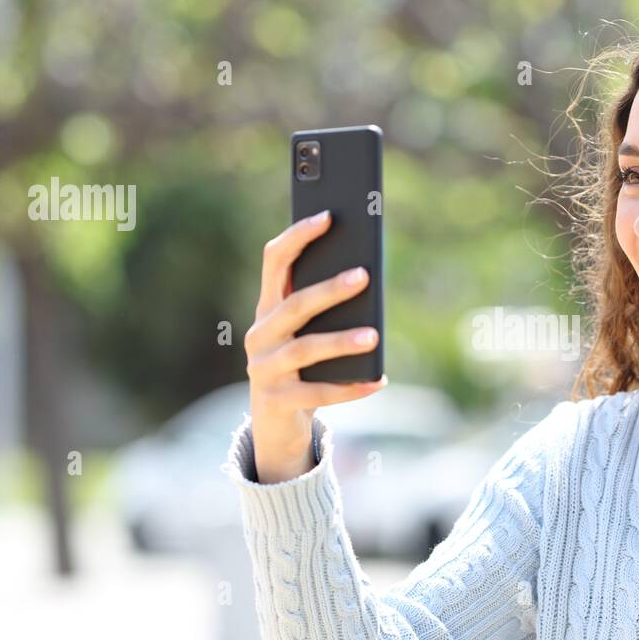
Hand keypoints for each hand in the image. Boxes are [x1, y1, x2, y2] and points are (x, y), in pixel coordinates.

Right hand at [245, 210, 385, 483]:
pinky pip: (317, 393)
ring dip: (340, 341)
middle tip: (364, 276)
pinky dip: (350, 387)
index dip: (299, 237)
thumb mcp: (307, 333)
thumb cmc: (302, 367)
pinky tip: (378, 379)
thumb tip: (366, 277)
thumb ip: (325, 308)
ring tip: (374, 335)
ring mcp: (264, 369)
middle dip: (328, 289)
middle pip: (294, 305)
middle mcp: (260, 334)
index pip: (275, 261)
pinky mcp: (277, 402)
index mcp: (267, 307)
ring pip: (304, 350)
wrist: (276, 424)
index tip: (328, 216)